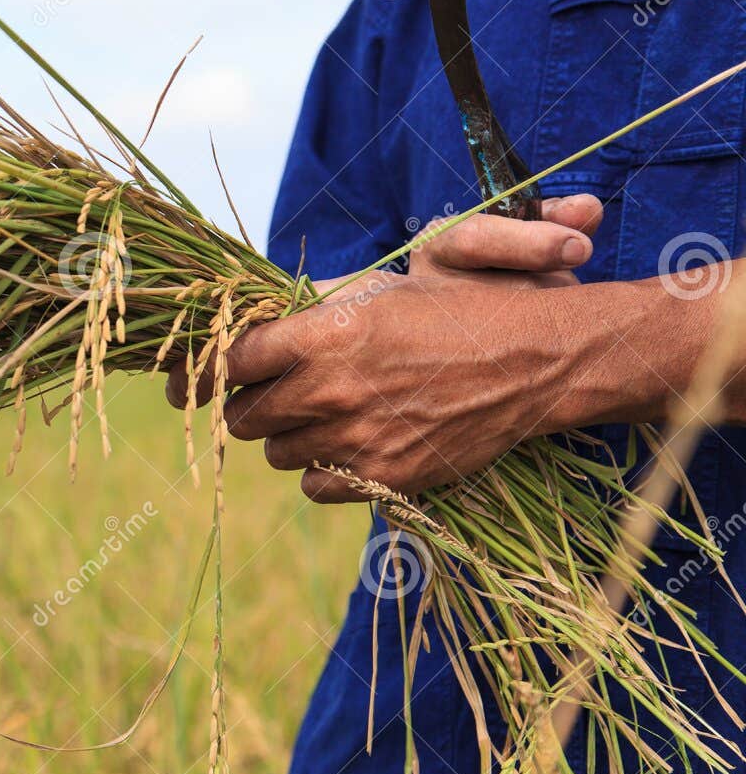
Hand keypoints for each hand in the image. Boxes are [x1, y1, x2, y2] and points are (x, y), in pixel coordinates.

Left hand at [166, 196, 603, 502]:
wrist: (538, 360)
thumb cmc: (463, 310)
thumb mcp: (388, 286)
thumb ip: (320, 304)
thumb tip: (269, 318)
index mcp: (327, 333)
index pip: (235, 359)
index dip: (235, 361)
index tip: (249, 362)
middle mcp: (332, 388)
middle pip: (243, 415)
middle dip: (254, 403)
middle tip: (278, 393)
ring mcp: (356, 437)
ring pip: (275, 454)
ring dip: (289, 437)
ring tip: (319, 417)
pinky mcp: (383, 476)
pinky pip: (313, 487)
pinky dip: (323, 471)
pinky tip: (346, 446)